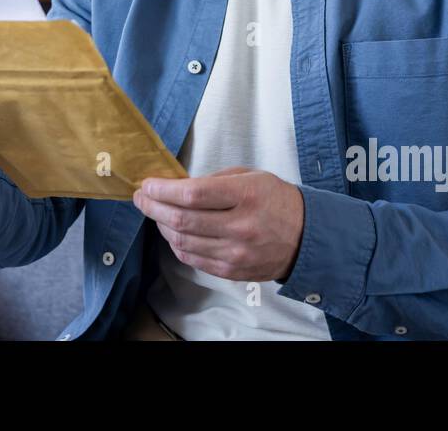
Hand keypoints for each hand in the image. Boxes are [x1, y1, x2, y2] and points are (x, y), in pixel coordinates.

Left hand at [132, 166, 303, 282]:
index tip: (148, 184)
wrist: (306, 236)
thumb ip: (213, 180)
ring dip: (162, 225)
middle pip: (182, 219)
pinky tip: (172, 232)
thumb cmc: (275, 200)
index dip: (163, 190)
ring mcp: (235, 252)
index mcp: (245, 196)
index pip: (192, 194)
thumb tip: (175, 186)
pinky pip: (193, 259)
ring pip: (183, 241)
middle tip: (142, 198)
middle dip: (153, 207)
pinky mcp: (232, 270)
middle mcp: (240, 226)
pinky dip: (176, 244)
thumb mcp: (250, 176)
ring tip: (156, 213)